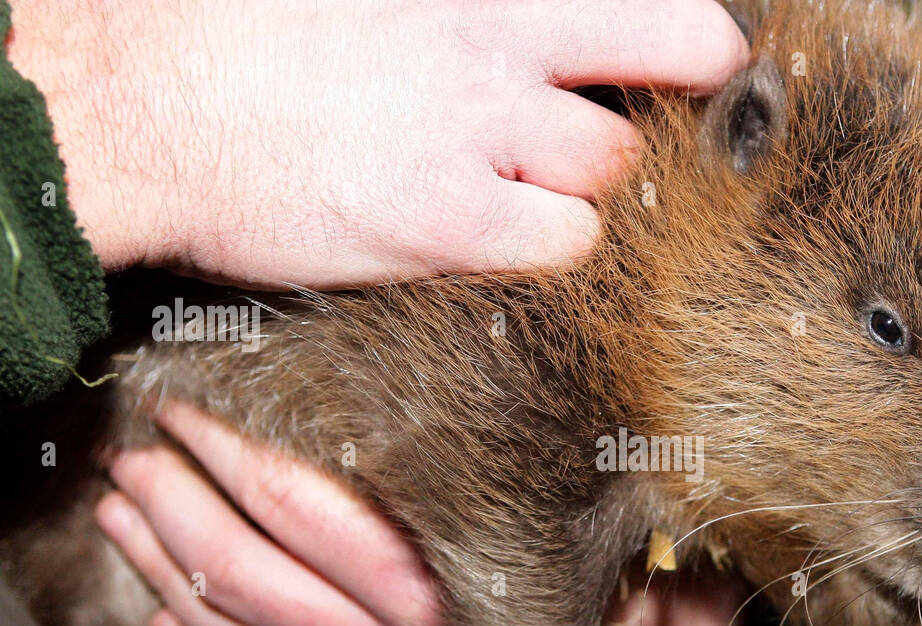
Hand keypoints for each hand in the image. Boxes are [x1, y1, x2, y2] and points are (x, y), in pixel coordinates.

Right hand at [8, 0, 747, 285]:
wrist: (153, 102)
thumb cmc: (246, 34)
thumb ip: (461, 10)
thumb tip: (525, 30)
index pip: (648, 11)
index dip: (691, 39)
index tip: (705, 59)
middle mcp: (499, 49)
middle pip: (657, 82)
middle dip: (661, 110)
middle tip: (642, 131)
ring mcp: (481, 137)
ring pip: (609, 175)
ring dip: (588, 188)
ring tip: (532, 186)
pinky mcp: (452, 222)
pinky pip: (562, 244)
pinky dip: (550, 245)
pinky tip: (501, 234)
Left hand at [95, 402, 742, 625]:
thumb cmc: (599, 554)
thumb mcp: (570, 488)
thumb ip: (498, 440)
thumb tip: (434, 350)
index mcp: (461, 599)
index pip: (322, 525)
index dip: (247, 463)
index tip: (193, 408)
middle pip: (268, 588)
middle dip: (189, 516)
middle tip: (137, 454)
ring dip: (174, 578)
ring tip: (126, 516)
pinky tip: (167, 615)